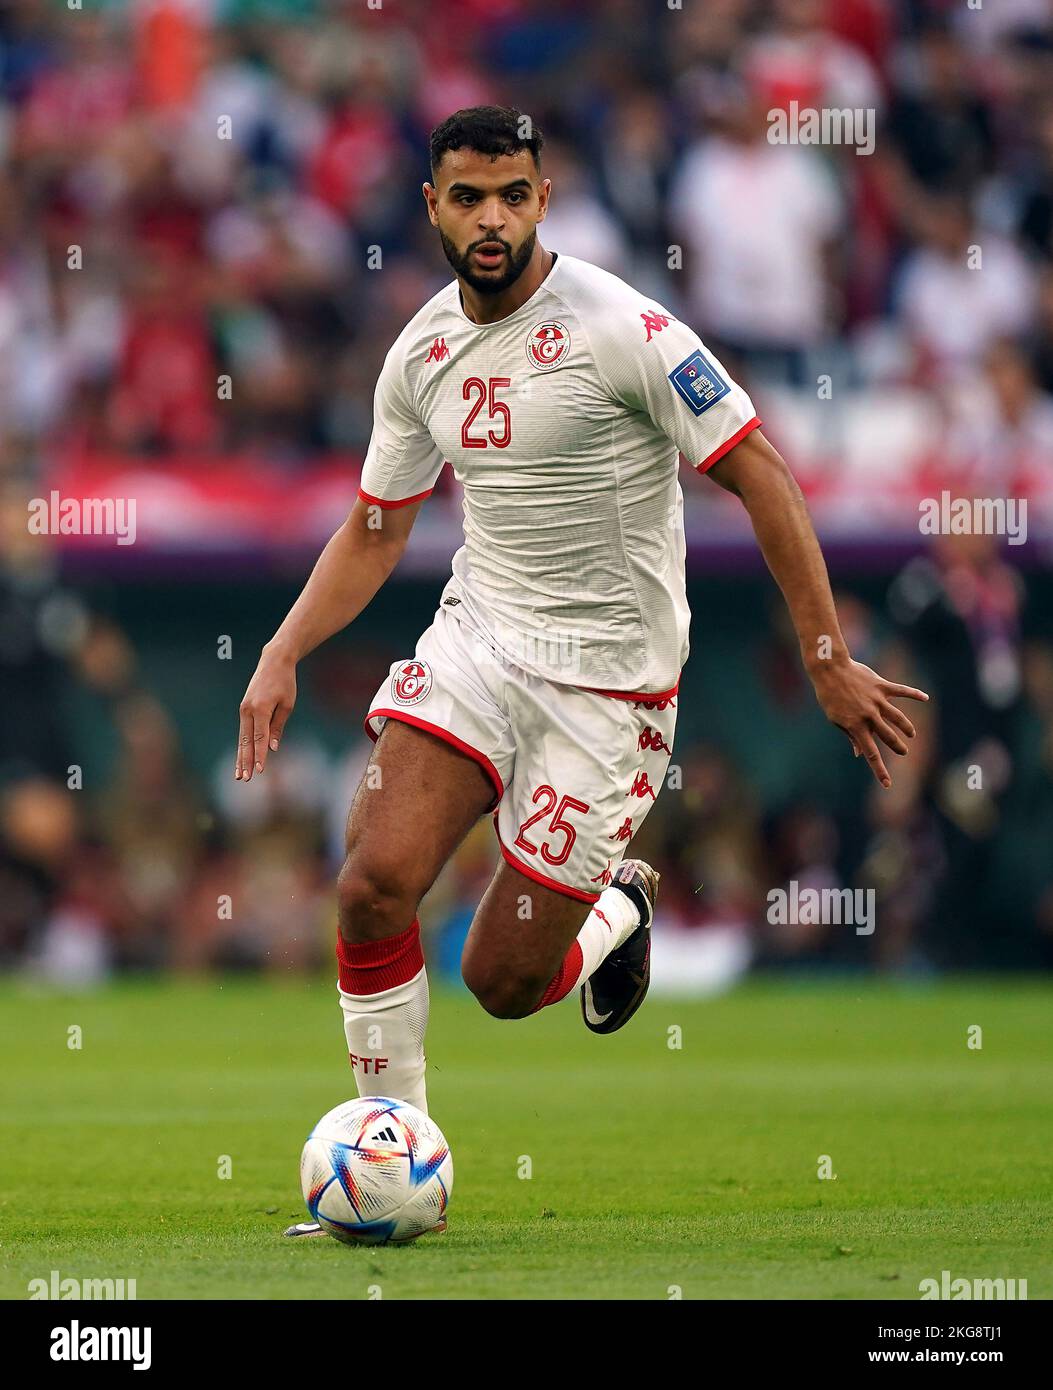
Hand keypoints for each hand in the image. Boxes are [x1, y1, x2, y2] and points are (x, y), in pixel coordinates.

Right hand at [235, 646, 296, 780]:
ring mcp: (244, 709)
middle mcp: (248, 710)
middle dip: (245, 762)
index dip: (259, 756)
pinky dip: (242, 746)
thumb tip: (272, 748)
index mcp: (262, 709)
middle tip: (244, 779)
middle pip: (246, 741)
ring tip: (238, 775)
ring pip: (241, 738)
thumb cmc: (285, 683)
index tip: (260, 771)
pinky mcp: (244, 709)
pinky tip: (241, 759)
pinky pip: (243, 731)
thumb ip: (278, 726)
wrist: (274, 662)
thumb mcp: (287, 705)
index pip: (260, 737)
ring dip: (240, 757)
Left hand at [810, 658, 928, 788]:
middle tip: (904, 752)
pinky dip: (914, 694)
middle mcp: (869, 715)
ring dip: (906, 727)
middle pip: (888, 736)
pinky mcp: (882, 686)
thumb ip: (850, 736)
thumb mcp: (836, 719)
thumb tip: (859, 753)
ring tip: (911, 734)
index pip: (871, 753)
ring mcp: (877, 700)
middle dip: (898, 747)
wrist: (830, 670)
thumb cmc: (830, 696)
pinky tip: (925, 698)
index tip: (887, 784)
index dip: (879, 770)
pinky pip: (901, 691)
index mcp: (856, 726)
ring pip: (898, 717)